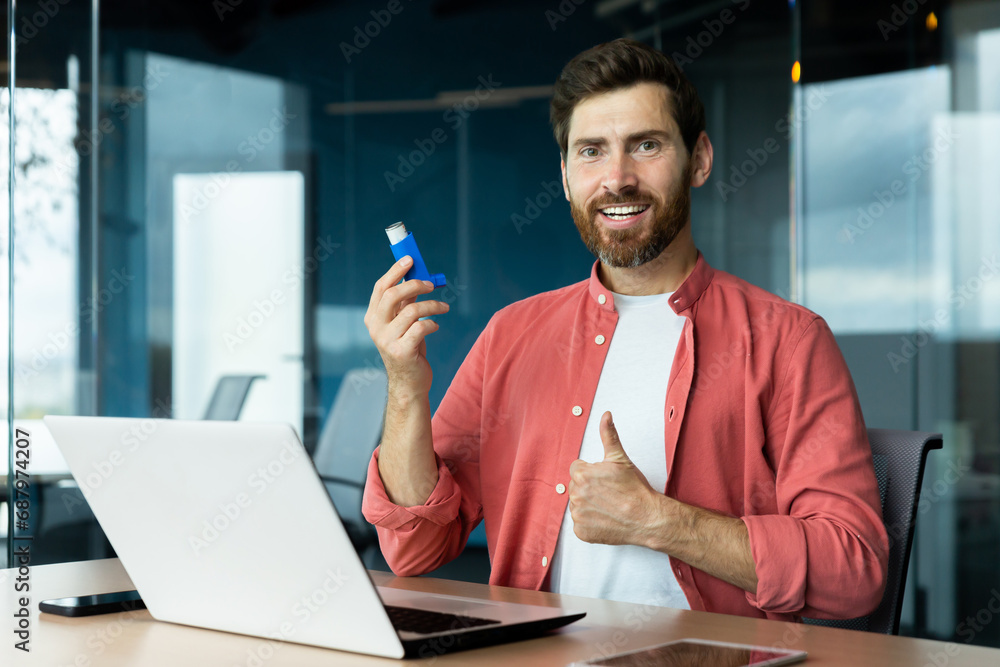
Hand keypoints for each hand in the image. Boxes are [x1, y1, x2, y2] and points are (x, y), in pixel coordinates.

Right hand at [364, 256, 449, 394]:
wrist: (409, 383)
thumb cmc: (409, 349)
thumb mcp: (404, 323)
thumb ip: (407, 302)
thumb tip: (417, 276)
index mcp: (373, 317)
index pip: (381, 287)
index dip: (395, 271)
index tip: (410, 259)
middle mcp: (376, 328)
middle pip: (393, 295)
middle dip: (415, 284)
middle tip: (433, 284)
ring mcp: (386, 340)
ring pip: (412, 310)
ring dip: (433, 306)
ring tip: (444, 308)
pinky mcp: (401, 352)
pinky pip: (421, 328)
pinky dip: (432, 324)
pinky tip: (436, 326)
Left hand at [568, 411, 659, 545]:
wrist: (647, 517)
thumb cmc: (635, 489)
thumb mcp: (620, 458)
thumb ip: (609, 435)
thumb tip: (606, 415)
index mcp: (582, 475)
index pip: (577, 469)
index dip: (592, 473)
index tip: (604, 480)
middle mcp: (576, 495)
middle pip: (576, 487)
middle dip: (589, 488)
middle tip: (609, 493)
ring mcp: (578, 515)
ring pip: (578, 505)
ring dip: (589, 505)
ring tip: (608, 506)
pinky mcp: (581, 532)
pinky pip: (580, 524)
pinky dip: (590, 523)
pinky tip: (605, 519)